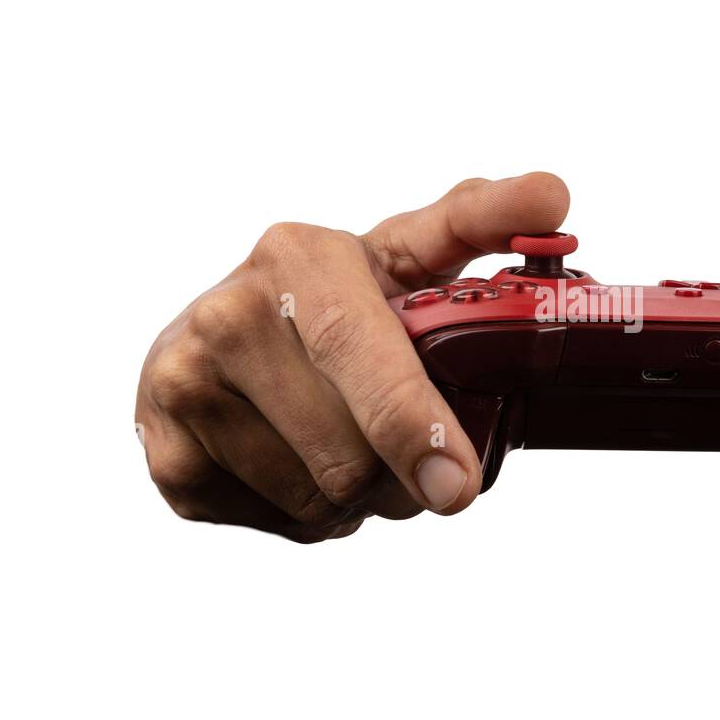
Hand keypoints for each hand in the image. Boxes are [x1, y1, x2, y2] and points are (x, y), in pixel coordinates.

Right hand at [135, 172, 569, 540]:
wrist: (219, 334)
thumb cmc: (335, 300)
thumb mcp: (406, 253)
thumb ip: (481, 222)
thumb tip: (553, 194)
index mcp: (296, 259)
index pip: (358, 353)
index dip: (411, 424)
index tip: (455, 484)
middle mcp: (225, 317)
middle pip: (349, 455)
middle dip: (403, 472)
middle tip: (415, 448)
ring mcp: (181, 389)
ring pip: (320, 500)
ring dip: (362, 497)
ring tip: (351, 442)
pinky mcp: (166, 460)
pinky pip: (283, 526)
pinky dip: (317, 515)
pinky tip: (305, 462)